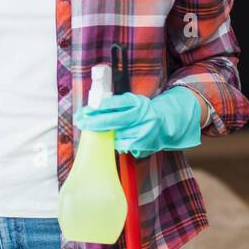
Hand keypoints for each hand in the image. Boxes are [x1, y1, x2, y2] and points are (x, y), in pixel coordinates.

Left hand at [73, 86, 201, 158]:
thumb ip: (116, 105)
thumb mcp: (133, 102)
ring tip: (93, 131)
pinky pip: (123, 146)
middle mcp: (142, 117)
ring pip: (116, 136)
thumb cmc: (143, 111)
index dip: (97, 108)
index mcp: (137, 103)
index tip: (84, 110)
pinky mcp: (143, 145)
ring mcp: (143, 132)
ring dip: (103, 135)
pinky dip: (116, 144)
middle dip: (93, 122)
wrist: (167, 123)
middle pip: (112, 120)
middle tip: (80, 121)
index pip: (114, 104)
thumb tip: (92, 108)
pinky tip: (114, 140)